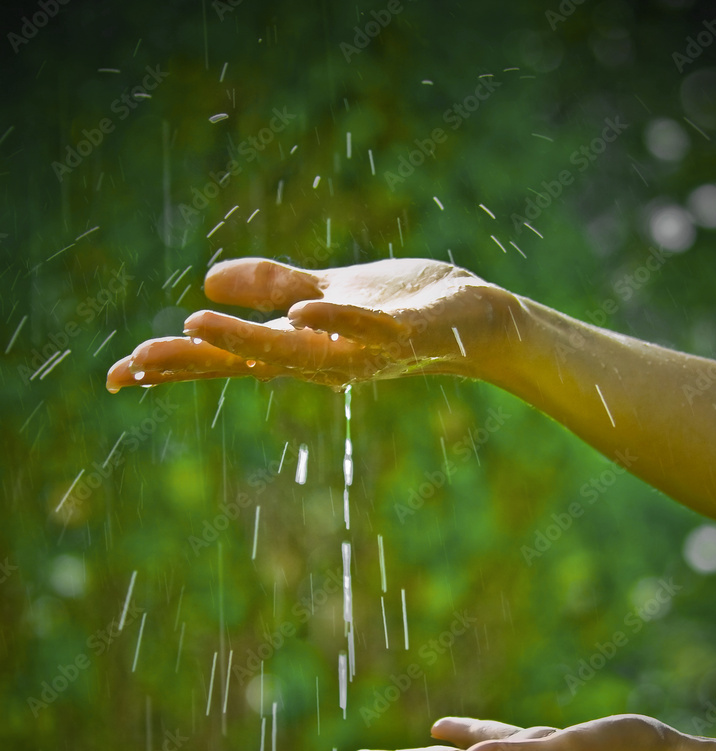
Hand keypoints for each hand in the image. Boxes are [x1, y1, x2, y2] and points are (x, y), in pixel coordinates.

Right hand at [106, 257, 515, 390]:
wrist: (468, 318)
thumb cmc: (395, 305)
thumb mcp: (322, 290)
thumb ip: (270, 287)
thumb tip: (204, 282)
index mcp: (299, 348)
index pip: (226, 359)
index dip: (175, 364)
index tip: (118, 375)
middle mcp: (323, 359)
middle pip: (248, 362)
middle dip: (193, 360)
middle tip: (137, 360)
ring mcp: (360, 350)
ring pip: (298, 351)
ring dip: (249, 339)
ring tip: (196, 324)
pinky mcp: (400, 333)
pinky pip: (368, 328)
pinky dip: (339, 320)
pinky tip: (306, 308)